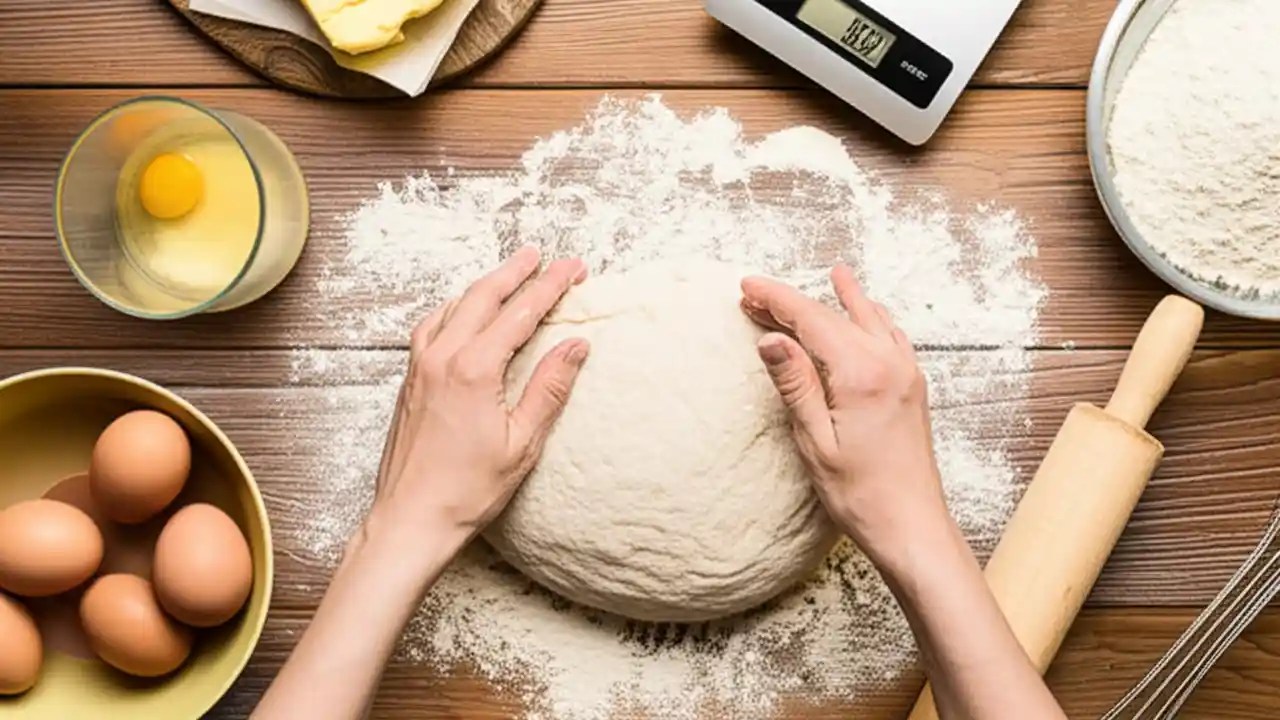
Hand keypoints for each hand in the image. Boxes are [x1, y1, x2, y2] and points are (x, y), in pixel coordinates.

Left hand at [368, 247, 589, 545]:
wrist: (410, 519)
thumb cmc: (467, 490)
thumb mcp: (523, 442)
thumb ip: (550, 388)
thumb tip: (576, 346)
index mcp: (474, 370)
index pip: (521, 313)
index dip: (550, 286)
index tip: (573, 268)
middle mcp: (442, 358)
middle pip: (483, 296)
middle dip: (516, 271)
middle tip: (541, 255)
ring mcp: (420, 367)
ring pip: (453, 306)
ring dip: (483, 286)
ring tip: (507, 274)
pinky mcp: (409, 381)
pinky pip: (431, 326)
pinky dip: (454, 308)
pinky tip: (462, 313)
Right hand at [740, 266, 947, 567]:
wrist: (913, 527)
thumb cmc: (862, 494)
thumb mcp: (815, 440)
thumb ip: (795, 384)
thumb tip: (771, 338)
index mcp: (862, 374)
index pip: (811, 320)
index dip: (776, 299)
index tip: (747, 286)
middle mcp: (890, 364)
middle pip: (836, 316)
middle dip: (795, 302)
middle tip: (758, 293)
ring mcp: (907, 373)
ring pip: (870, 319)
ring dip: (840, 300)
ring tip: (831, 274)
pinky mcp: (913, 387)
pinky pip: (892, 336)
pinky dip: (873, 317)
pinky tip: (870, 313)